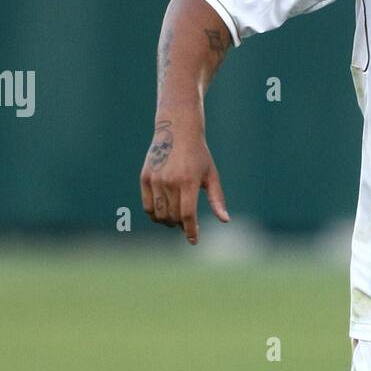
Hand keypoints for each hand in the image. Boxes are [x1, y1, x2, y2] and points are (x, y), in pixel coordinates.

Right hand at [139, 119, 229, 244]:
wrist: (176, 130)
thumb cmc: (199, 155)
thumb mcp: (211, 175)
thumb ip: (216, 199)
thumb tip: (225, 220)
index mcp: (188, 182)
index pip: (187, 215)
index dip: (191, 231)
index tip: (193, 241)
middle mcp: (170, 182)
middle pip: (173, 216)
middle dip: (181, 225)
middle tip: (187, 225)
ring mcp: (156, 180)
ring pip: (159, 214)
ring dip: (168, 222)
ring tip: (176, 220)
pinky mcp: (145, 178)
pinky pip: (148, 206)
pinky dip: (155, 215)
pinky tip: (163, 214)